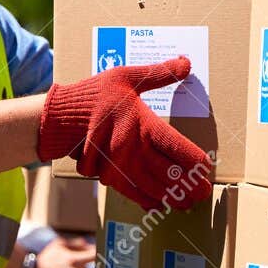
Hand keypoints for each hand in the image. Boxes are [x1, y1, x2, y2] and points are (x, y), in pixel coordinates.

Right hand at [36, 56, 211, 211]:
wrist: (60, 118)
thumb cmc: (95, 95)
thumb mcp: (127, 76)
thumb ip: (159, 73)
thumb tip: (186, 62)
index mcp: (144, 126)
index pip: (179, 149)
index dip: (197, 161)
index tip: (206, 167)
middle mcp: (135, 150)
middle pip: (171, 175)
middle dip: (190, 187)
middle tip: (203, 193)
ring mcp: (122, 166)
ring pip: (154, 189)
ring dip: (172, 198)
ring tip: (187, 204)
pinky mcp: (109, 175)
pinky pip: (133, 194)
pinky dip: (148, 201)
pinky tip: (159, 205)